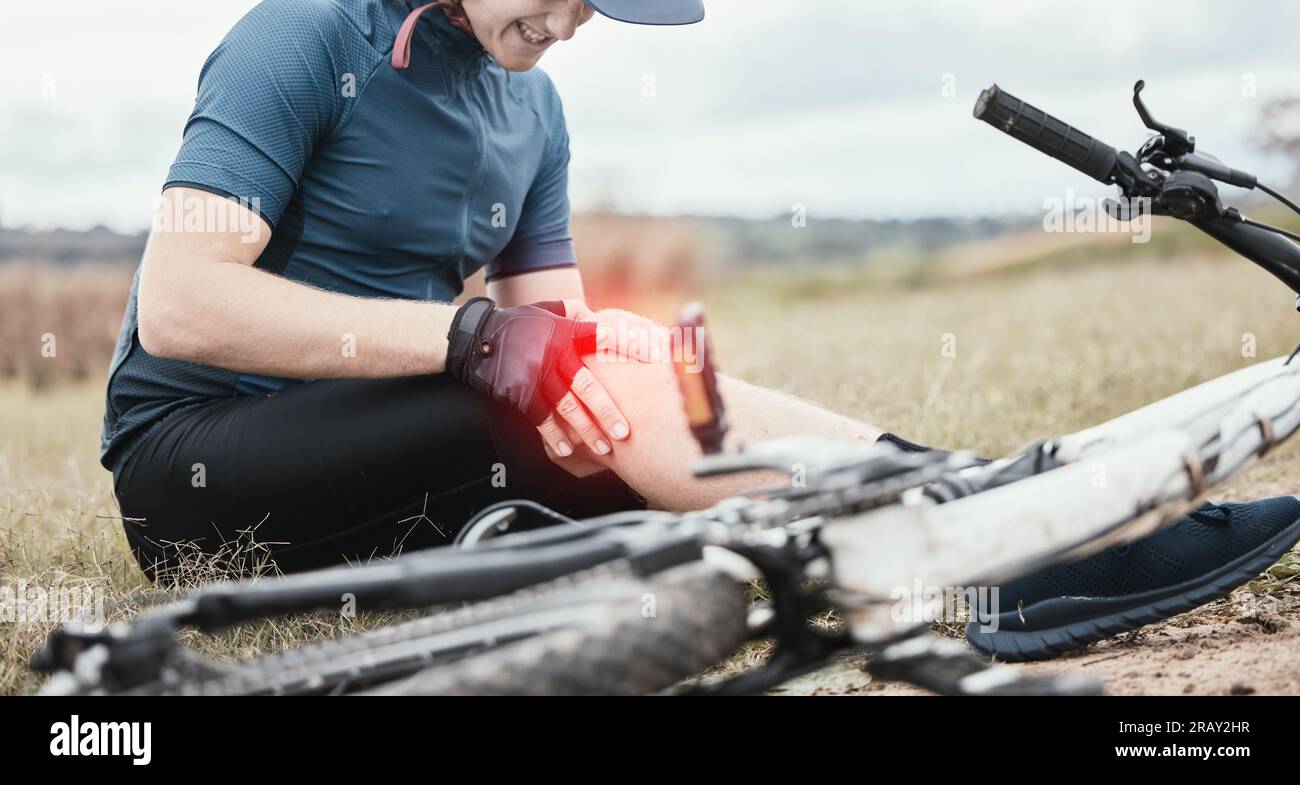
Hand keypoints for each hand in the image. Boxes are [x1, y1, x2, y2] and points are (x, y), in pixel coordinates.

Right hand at [446, 297, 630, 457]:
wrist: (477, 337)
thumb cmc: (519, 325)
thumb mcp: (548, 311)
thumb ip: (577, 314)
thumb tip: (608, 315)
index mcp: (566, 331)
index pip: (604, 336)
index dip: (630, 345)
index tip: (654, 355)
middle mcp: (553, 353)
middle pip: (586, 385)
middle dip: (607, 410)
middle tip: (625, 432)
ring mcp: (535, 374)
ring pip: (566, 406)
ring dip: (585, 429)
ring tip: (604, 447)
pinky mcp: (519, 391)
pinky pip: (540, 417)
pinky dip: (553, 435)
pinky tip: (567, 449)